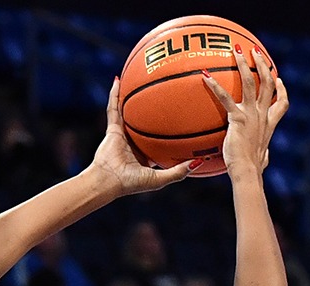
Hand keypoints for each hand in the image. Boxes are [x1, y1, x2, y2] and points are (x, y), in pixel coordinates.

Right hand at [86, 79, 192, 194]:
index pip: (160, 138)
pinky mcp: (112, 130)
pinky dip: (114, 95)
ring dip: (131, 96)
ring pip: (129, 111)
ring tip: (137, 79)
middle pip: (146, 120)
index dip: (170, 128)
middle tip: (165, 91)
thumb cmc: (132, 183)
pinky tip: (117, 81)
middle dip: (153, 107)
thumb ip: (179, 171)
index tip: (184, 116)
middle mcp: (135, 142)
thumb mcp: (160, 178)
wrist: (109, 182)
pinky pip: (113, 109)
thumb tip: (200, 162)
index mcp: (147, 154)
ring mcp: (123, 135)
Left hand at [202, 48, 287, 176]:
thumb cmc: (251, 169)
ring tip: (237, 50)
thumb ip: (263, 153)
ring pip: (250, 82)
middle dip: (263, 65)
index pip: (281, 104)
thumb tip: (263, 158)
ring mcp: (251, 114)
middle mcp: (262, 115)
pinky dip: (214, 86)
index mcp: (269, 124)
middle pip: (267, 83)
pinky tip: (204, 76)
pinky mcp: (238, 118)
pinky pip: (225, 98)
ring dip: (244, 64)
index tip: (278, 79)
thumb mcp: (262, 159)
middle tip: (256, 52)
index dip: (281, 90)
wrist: (248, 171)